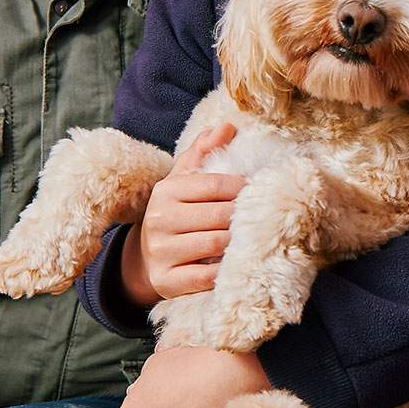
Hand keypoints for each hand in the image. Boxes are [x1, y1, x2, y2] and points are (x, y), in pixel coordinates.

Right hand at [122, 123, 244, 306]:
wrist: (143, 260)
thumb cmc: (174, 214)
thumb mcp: (181, 181)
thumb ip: (203, 152)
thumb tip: (228, 126)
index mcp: (165, 191)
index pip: (214, 185)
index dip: (242, 187)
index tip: (260, 190)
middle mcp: (159, 220)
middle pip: (218, 215)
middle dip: (244, 216)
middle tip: (265, 216)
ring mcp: (162, 252)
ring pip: (216, 244)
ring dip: (239, 242)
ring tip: (254, 237)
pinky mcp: (167, 281)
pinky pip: (207, 275)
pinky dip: (226, 270)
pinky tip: (237, 263)